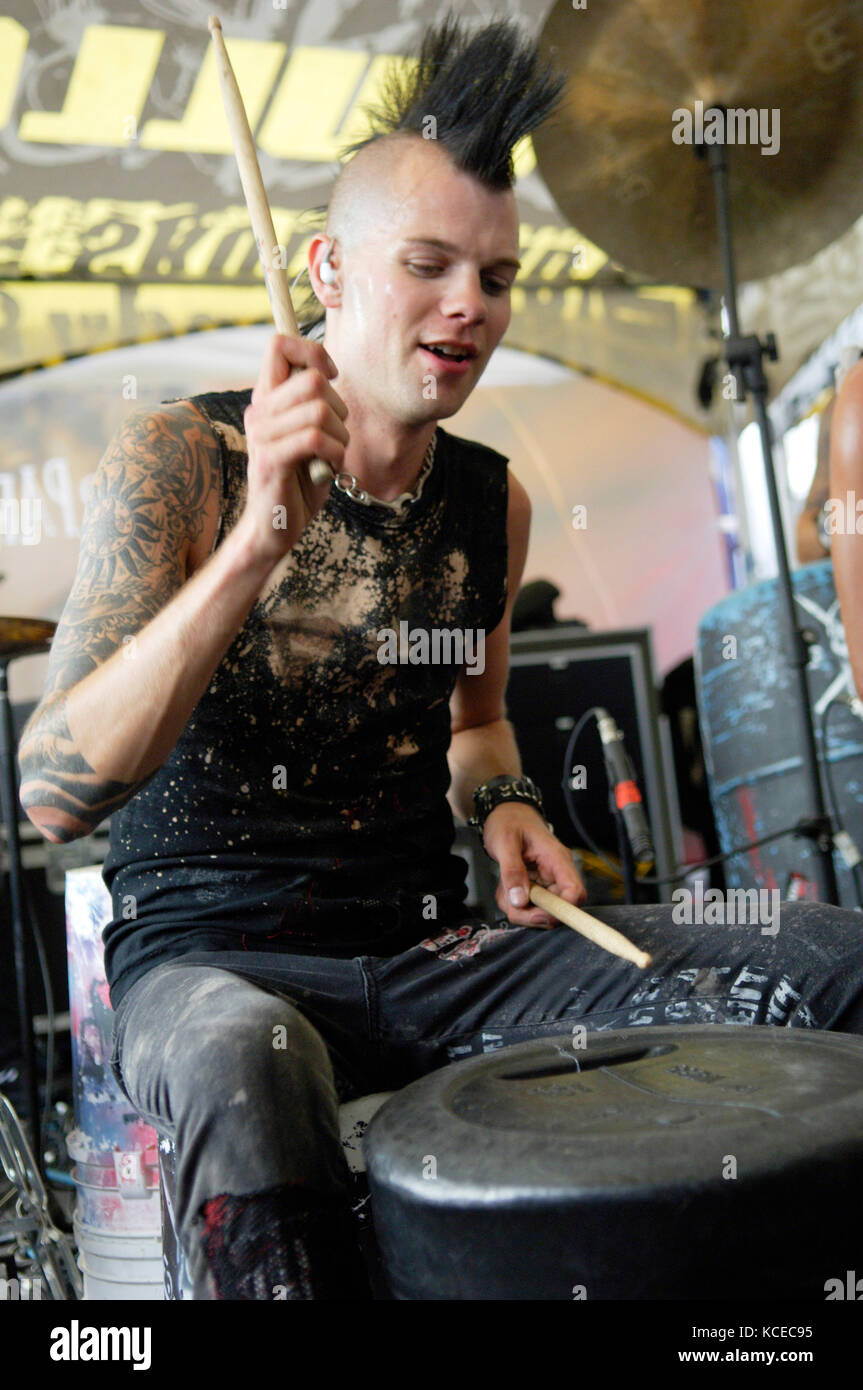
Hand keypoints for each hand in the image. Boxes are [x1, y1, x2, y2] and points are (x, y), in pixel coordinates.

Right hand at [238, 334, 348, 563]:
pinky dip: (335, 454)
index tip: (330, 377)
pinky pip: (315, 439)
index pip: (280, 344)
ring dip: (340, 436)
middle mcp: (259, 411)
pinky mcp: (270, 461)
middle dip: (339, 406)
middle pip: (311, 378)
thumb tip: (327, 373)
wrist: (275, 528)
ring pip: (319, 410)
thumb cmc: (298, 480)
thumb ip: (310, 403)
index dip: (313, 352)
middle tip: (334, 434)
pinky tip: (327, 469)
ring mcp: (261, 436)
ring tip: (331, 456)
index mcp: (266, 398)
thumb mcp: (306, 434)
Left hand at [482, 802, 586, 926]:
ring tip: (504, 891)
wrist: (505, 813)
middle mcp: (557, 873)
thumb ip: (512, 871)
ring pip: (542, 912)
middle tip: (511, 904)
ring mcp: (548, 881)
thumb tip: (520, 901)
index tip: (537, 914)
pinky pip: (530, 906)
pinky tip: (506, 889)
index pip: (574, 892)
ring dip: (520, 909)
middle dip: (532, 914)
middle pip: (558, 909)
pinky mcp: (539, 887)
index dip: (561, 910)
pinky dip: (515, 904)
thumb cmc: (508, 821)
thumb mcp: (505, 843)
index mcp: (557, 859)